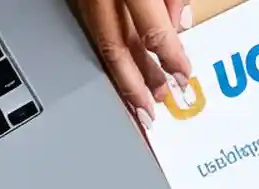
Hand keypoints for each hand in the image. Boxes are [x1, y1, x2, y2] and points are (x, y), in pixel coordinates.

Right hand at [78, 0, 193, 127]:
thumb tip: (178, 25)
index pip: (153, 32)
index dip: (170, 58)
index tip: (182, 76)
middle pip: (116, 50)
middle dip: (136, 85)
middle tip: (151, 108)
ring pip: (101, 44)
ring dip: (122, 76)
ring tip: (140, 99)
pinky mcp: (77, 0)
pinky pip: (95, 33)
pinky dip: (111, 56)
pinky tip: (122, 71)